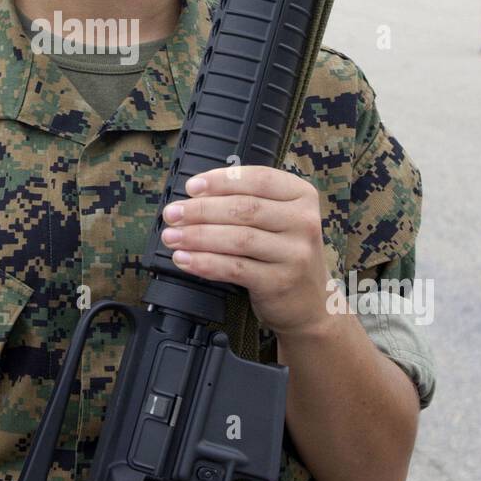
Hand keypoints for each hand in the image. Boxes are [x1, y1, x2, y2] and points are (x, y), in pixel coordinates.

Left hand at [160, 165, 329, 334]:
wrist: (308, 301)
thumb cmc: (283, 251)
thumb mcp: (278, 218)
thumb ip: (247, 200)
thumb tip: (195, 195)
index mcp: (302, 195)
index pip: (258, 179)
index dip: (221, 181)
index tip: (191, 187)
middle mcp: (303, 221)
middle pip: (244, 208)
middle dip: (201, 210)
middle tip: (172, 214)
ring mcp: (295, 253)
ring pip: (238, 238)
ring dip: (198, 236)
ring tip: (172, 236)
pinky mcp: (280, 281)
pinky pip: (235, 268)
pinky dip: (205, 263)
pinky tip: (185, 259)